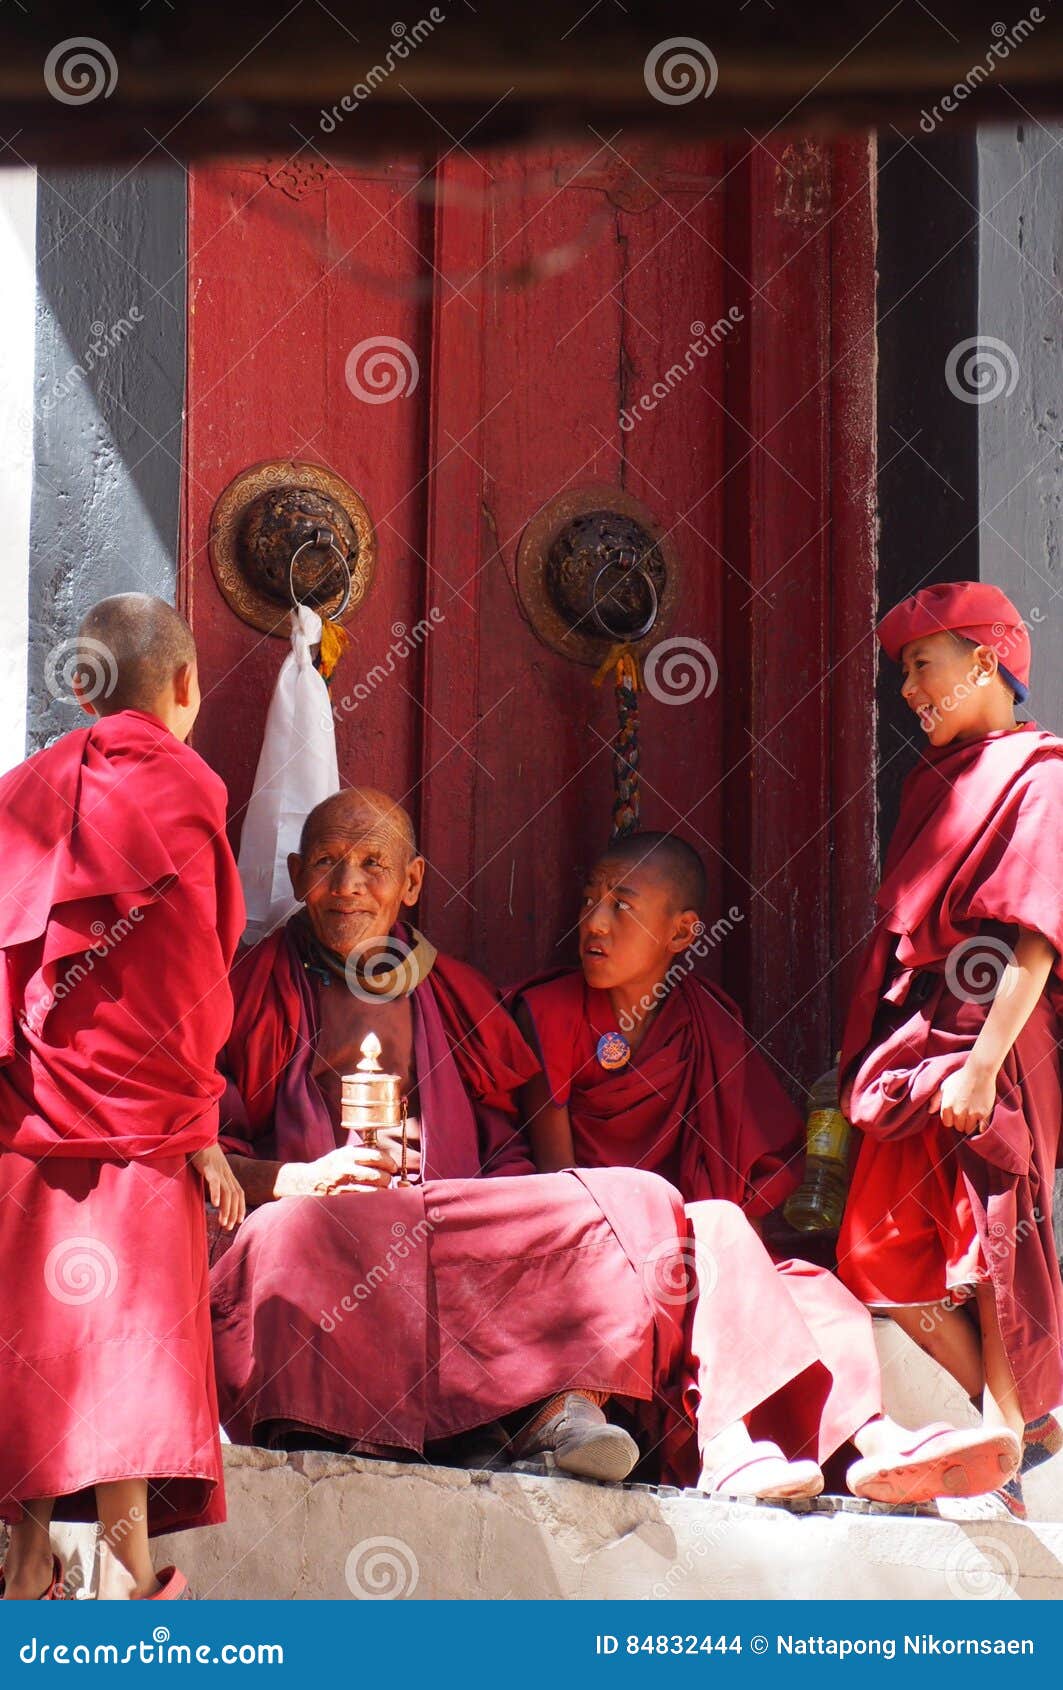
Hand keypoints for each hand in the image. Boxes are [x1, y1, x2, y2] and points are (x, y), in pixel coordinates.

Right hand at [191, 1143, 246, 1229]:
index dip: (240, 1207)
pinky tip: (215, 1205)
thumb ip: (213, 1179)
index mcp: (227, 1173)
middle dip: (234, 1213)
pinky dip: (216, 1193)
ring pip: (227, 1192)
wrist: (199, 1134)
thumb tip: (213, 1193)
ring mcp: (218, 1169)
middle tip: (229, 1227)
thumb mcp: (211, 1167)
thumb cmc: (202, 1152)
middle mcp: (226, 1172)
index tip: (239, 1221)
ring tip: (224, 1222)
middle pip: (235, 1195)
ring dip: (226, 1208)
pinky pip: (214, 1181)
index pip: (239, 1192)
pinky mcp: (208, 1166)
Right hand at [275, 1144, 397, 1197]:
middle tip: (389, 1178)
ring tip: (383, 1187)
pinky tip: (375, 1195)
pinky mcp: (344, 1200)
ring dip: (383, 1189)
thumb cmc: (331, 1165)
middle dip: (388, 1177)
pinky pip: (366, 1200)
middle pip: (378, 1175)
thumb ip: (363, 1151)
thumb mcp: (344, 1152)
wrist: (309, 1180)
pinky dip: (375, 1198)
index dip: (389, 1161)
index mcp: (347, 1155)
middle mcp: (345, 1169)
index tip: (393, 1166)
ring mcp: (344, 1186)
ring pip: (374, 1190)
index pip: (376, 1156)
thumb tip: (386, 1155)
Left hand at [931, 1062, 997, 1135]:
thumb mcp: (944, 1086)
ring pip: (969, 1129)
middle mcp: (958, 1112)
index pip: (947, 1123)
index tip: (956, 1114)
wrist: (979, 1071)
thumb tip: (930, 1111)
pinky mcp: (984, 1114)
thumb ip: (935, 1099)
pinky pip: (982, 1128)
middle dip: (961, 1122)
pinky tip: (981, 1120)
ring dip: (970, 1125)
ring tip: (973, 1115)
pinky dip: (981, 1126)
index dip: (951, 1119)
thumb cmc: (960, 1077)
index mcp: (947, 1106)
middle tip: (965, 1113)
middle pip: (958, 1127)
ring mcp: (971, 1114)